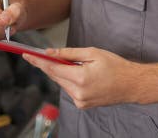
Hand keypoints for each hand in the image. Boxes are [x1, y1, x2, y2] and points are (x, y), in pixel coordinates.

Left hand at [23, 47, 150, 107]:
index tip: (27, 55)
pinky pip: (69, 89)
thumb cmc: (115, 66)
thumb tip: (50, 53)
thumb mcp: (92, 53)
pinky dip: (68, 80)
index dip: (38, 61)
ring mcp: (80, 101)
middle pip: (55, 76)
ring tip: (73, 63)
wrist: (131, 85)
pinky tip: (77, 73)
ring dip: (60, 72)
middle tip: (39, 55)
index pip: (52, 68)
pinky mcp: (82, 104)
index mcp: (81, 78)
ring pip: (61, 83)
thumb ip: (68, 53)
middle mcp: (78, 93)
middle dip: (47, 65)